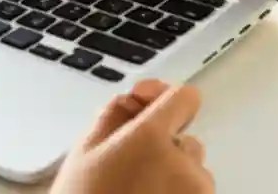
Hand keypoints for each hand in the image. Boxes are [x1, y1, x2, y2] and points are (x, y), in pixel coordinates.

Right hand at [50, 80, 213, 193]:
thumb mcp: (84, 151)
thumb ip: (114, 114)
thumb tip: (134, 99)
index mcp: (151, 138)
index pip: (183, 98)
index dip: (164, 99)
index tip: (149, 106)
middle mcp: (183, 164)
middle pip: (186, 140)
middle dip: (162, 150)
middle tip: (129, 171)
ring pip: (193, 174)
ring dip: (172, 179)